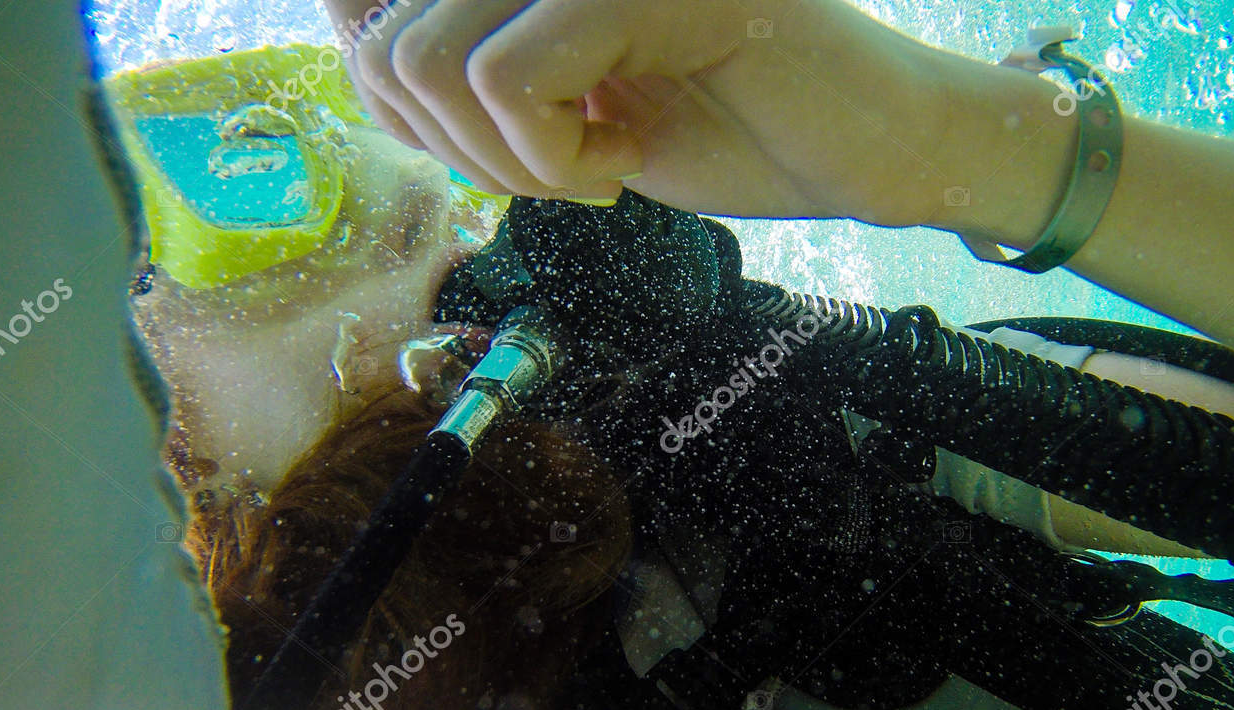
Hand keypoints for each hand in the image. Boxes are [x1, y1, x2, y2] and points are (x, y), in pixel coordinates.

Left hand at [325, 0, 1032, 227]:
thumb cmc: (731, 126)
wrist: (871, 150)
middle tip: (551, 170)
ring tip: (588, 165)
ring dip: (504, 160)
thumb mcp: (571, 107)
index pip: (365, 1)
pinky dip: (552, 160)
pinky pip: (510, 77)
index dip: (380, 75)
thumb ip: (469, 71)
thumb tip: (362, 52)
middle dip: (456, 149)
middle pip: (386, 41)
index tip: (477, 135)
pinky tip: (621, 160)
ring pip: (431, 55)